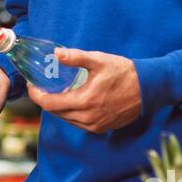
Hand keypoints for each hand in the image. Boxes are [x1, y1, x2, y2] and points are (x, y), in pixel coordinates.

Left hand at [26, 47, 141, 133]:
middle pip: (56, 113)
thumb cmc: (124, 72)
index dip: (36, 95)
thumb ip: (75, 57)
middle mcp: (88, 118)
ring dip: (59, 108)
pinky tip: (74, 101)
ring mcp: (95, 125)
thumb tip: (56, 53)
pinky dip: (72, 114)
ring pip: (67, 119)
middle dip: (46, 100)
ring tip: (57, 93)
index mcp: (84, 101)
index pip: (49, 104)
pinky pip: (79, 124)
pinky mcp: (102, 128)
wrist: (149, 88)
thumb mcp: (98, 60)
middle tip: (42, 87)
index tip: (32, 86)